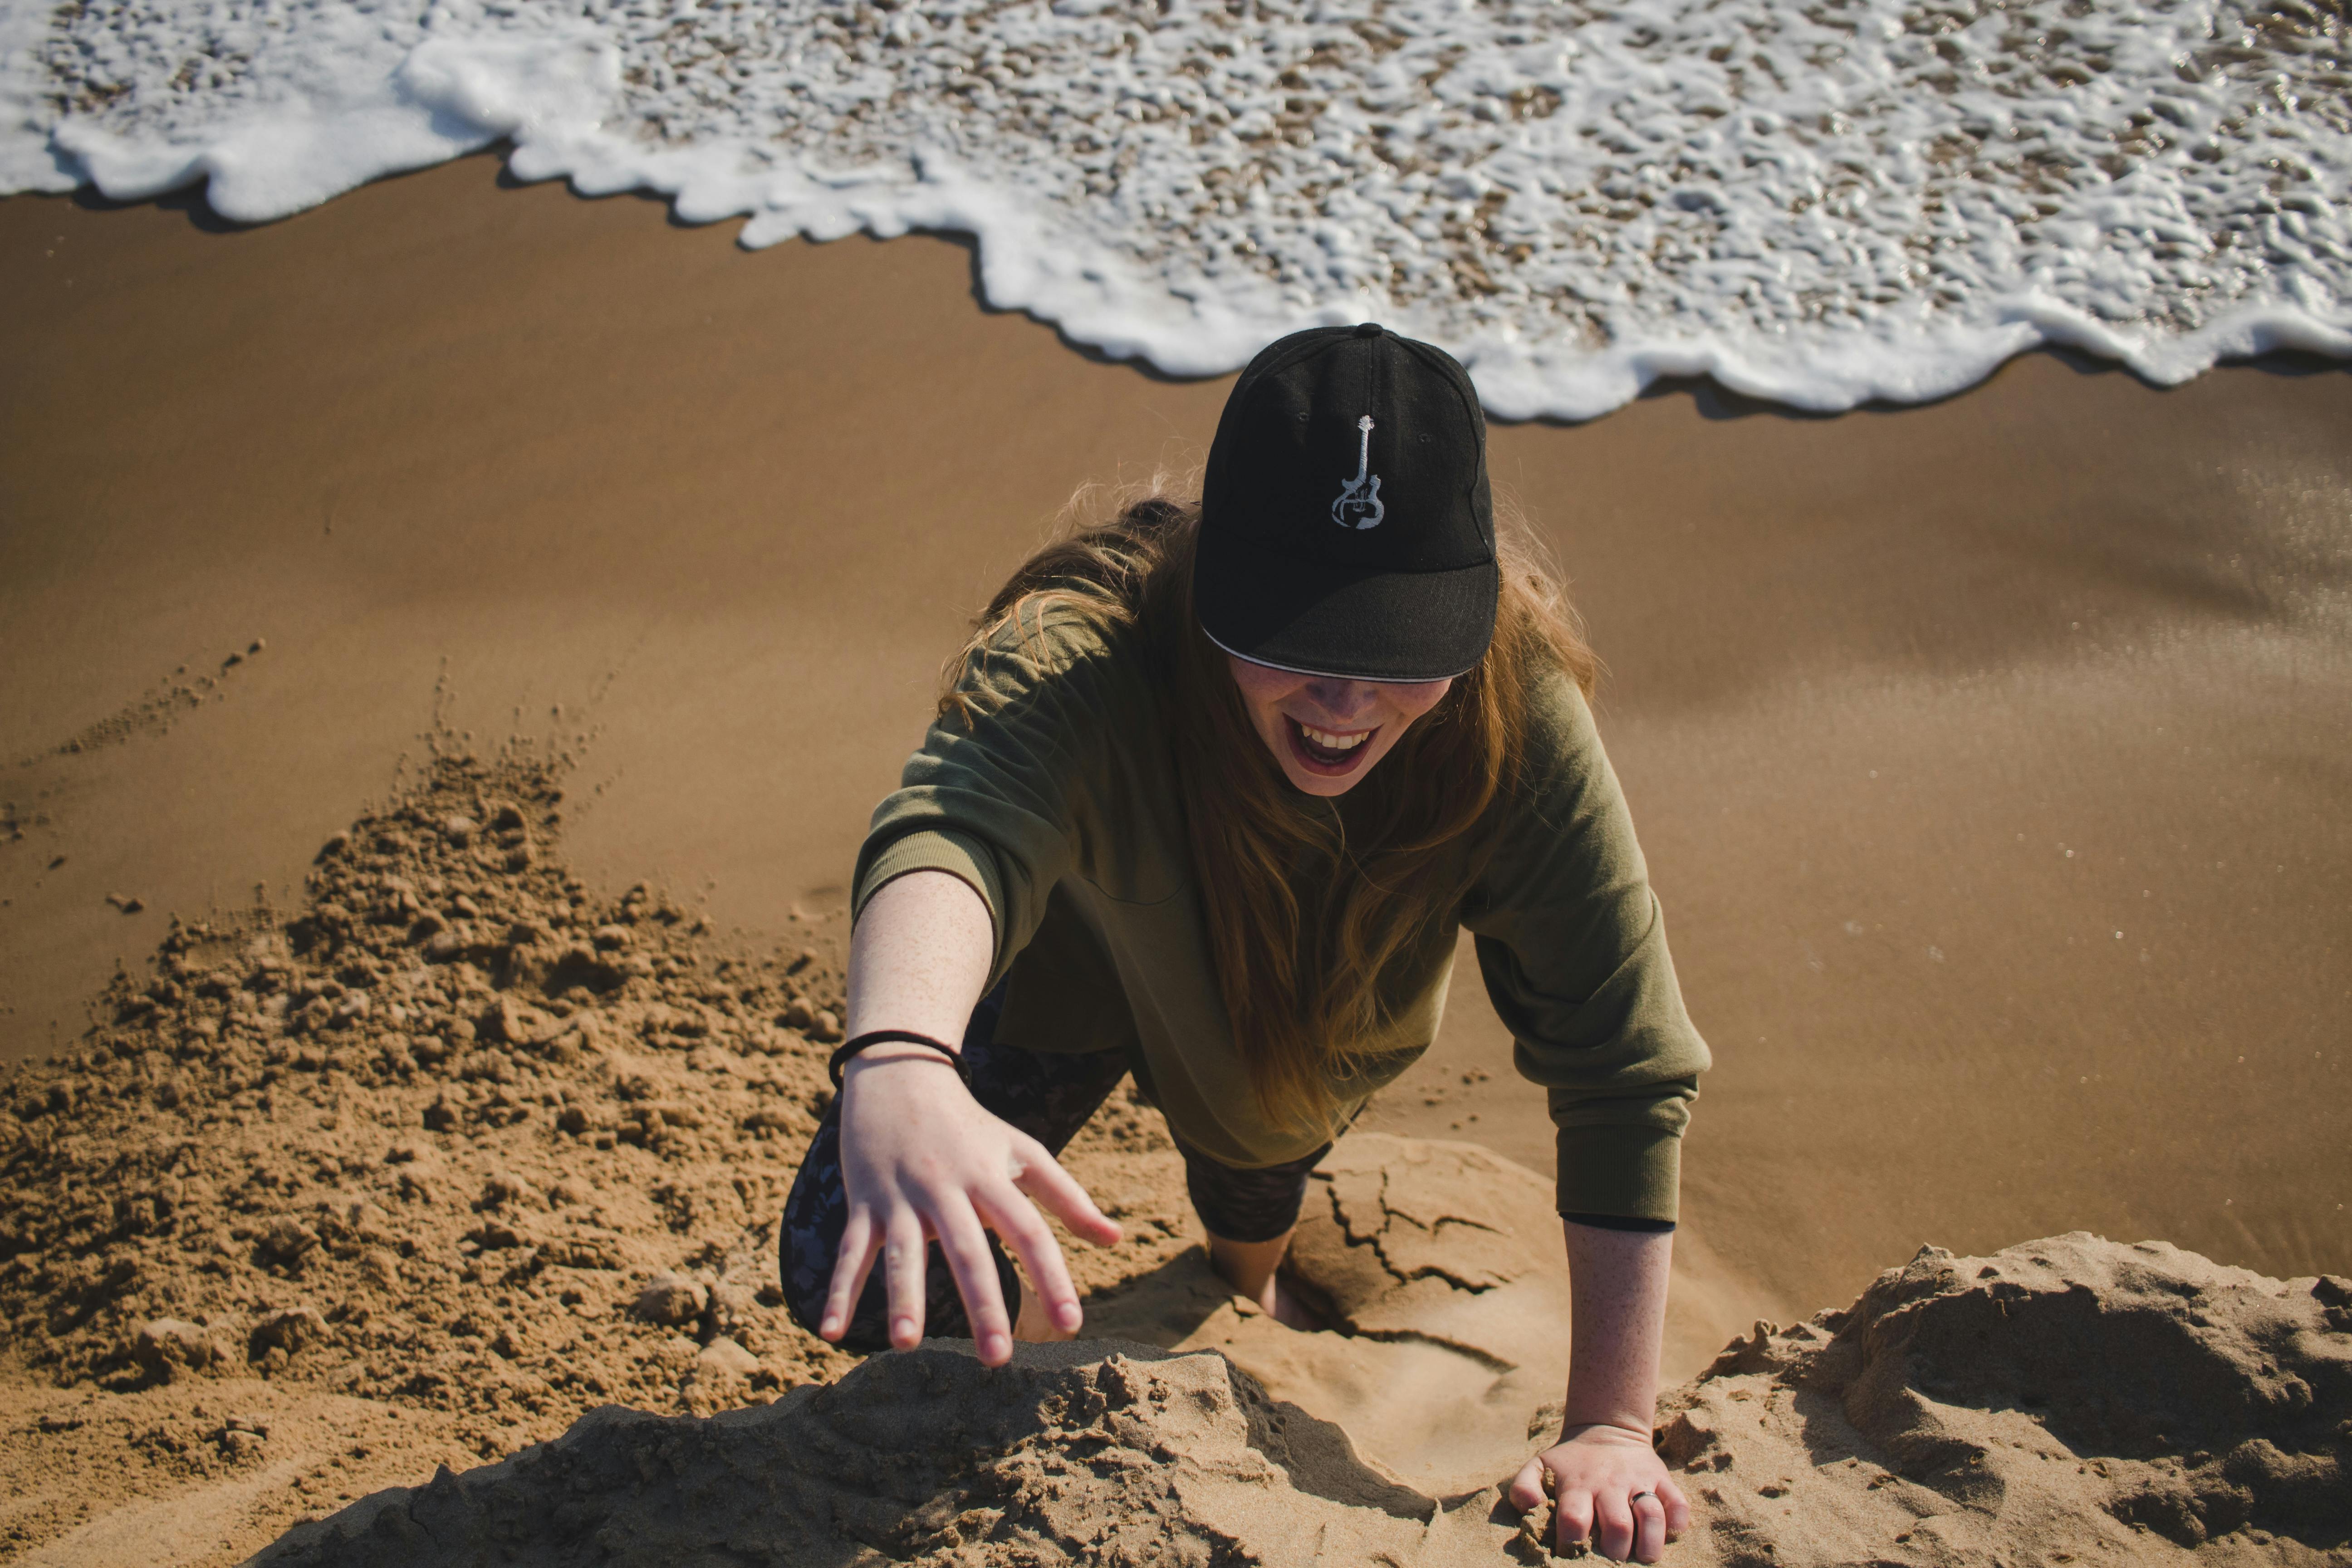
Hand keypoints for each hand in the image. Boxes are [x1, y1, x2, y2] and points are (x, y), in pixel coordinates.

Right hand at [816, 1047, 1121, 1365]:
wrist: (899, 1074)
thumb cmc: (971, 1126)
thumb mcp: (1022, 1152)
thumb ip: (1067, 1198)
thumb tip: (1116, 1240)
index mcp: (990, 1178)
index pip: (1029, 1230)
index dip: (1051, 1275)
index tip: (1072, 1322)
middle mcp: (946, 1187)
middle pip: (968, 1249)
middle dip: (983, 1304)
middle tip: (998, 1359)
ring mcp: (901, 1196)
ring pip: (903, 1252)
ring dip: (902, 1298)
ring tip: (906, 1346)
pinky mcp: (864, 1202)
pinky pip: (851, 1251)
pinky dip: (839, 1291)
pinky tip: (830, 1334)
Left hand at [1508, 1422, 1688, 1562]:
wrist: (1607, 1429)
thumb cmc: (1570, 1461)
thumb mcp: (1540, 1466)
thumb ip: (1524, 1487)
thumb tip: (1529, 1508)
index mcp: (1577, 1484)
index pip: (1573, 1520)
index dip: (1572, 1544)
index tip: (1570, 1554)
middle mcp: (1609, 1483)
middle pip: (1617, 1525)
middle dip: (1615, 1551)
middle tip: (1612, 1560)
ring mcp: (1639, 1480)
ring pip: (1650, 1516)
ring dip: (1649, 1543)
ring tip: (1643, 1558)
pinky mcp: (1662, 1479)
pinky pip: (1678, 1504)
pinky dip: (1677, 1523)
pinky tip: (1668, 1535)